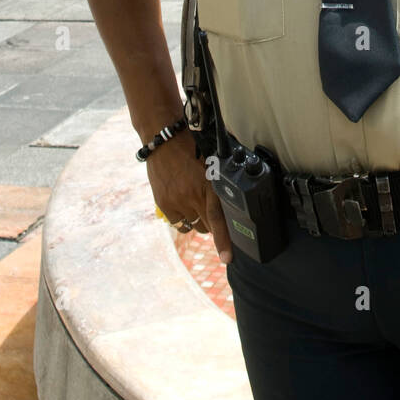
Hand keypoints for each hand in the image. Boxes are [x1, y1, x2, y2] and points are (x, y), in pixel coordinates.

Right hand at [147, 127, 233, 262]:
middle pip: (208, 226)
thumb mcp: (213, 163)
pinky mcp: (165, 204)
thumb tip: (234, 198)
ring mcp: (178, 201)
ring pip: (194, 226)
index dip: (223, 242)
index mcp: (209, 186)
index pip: (218, 220)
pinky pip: (179, 223)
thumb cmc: (194, 148)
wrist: (165, 141)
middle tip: (214, 212)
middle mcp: (193, 197)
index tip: (227, 259)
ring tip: (198, 204)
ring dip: (199, 220)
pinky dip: (184, 219)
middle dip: (215, 225)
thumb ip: (221, 183)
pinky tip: (185, 207)